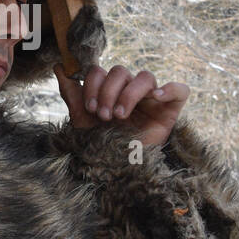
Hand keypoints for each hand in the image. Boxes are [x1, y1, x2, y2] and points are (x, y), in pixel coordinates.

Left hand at [55, 64, 188, 145]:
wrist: (116, 171)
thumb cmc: (101, 144)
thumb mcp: (82, 119)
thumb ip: (71, 93)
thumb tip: (58, 66)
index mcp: (110, 89)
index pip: (101, 71)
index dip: (93, 85)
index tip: (90, 108)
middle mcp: (130, 90)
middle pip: (121, 71)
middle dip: (108, 92)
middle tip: (104, 116)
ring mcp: (151, 99)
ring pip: (145, 76)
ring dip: (129, 94)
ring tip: (121, 116)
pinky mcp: (170, 111)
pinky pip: (180, 90)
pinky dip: (170, 89)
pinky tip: (156, 97)